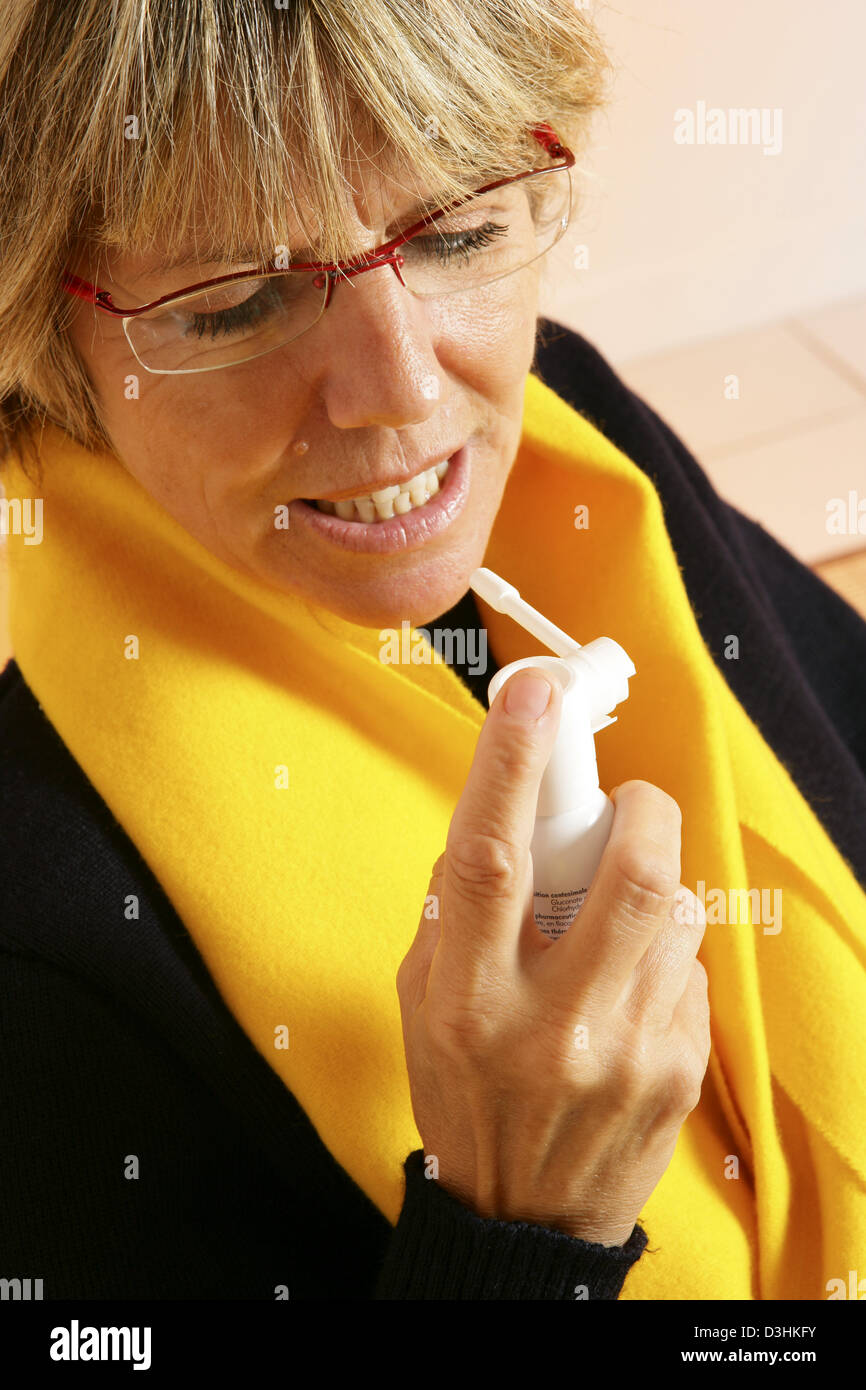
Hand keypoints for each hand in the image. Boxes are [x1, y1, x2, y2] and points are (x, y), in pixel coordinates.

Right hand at [396, 667, 709, 1245]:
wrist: (525, 1222)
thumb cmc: (464, 1092)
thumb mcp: (422, 1003)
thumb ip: (452, 910)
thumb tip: (501, 815)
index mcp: (467, 1001)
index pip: (489, 863)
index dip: (509, 766)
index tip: (533, 694)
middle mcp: (550, 1027)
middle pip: (627, 875)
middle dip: (638, 811)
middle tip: (625, 805)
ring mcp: (626, 1052)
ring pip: (673, 909)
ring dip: (651, 884)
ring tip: (614, 921)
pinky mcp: (679, 1070)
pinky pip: (688, 964)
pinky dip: (662, 948)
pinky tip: (628, 988)